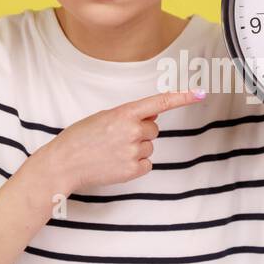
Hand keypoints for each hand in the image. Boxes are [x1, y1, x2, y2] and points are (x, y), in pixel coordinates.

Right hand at [34, 89, 206, 193]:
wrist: (64, 164)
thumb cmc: (80, 138)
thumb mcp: (103, 117)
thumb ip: (129, 115)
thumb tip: (152, 116)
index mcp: (124, 113)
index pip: (159, 103)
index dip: (181, 97)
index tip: (199, 93)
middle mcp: (132, 131)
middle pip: (153, 129)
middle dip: (140, 132)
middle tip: (116, 138)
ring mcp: (133, 151)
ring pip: (149, 147)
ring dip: (135, 149)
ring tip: (112, 151)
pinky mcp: (132, 170)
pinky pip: (146, 164)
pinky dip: (134, 164)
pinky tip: (116, 163)